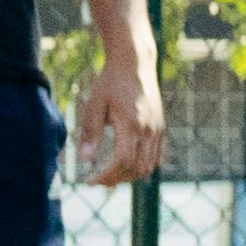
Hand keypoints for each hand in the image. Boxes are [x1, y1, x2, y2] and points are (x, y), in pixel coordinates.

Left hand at [68, 56, 166, 190]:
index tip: (90, 181)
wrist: (135, 64)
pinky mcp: (160, 128)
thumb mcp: (95, 105)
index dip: (106, 176)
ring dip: (130, 176)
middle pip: (136, 169)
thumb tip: (84, 160)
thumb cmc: (110, 82)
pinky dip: (142, 167)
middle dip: (116, 179)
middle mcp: (148, 130)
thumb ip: (90, 133)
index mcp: (131, 124)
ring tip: (111, 175)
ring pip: (148, 166)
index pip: (122, 162)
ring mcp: (157, 130)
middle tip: (98, 181)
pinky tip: (126, 165)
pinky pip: (155, 157)